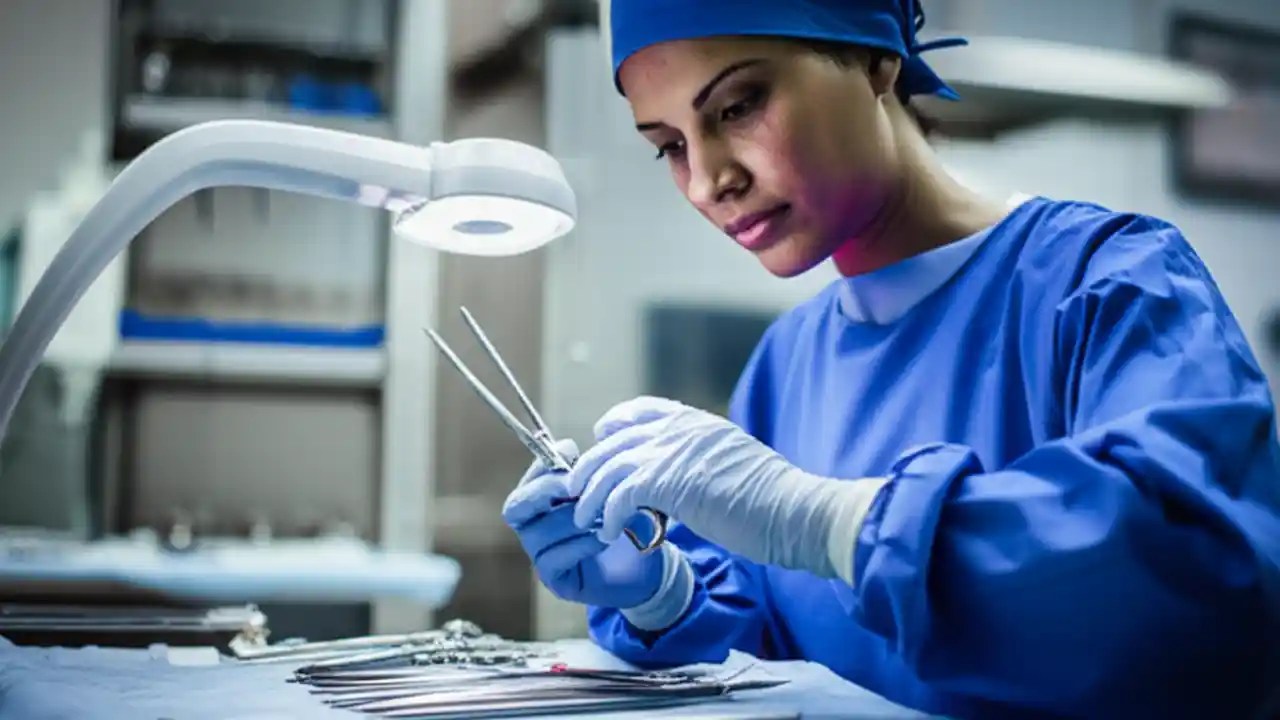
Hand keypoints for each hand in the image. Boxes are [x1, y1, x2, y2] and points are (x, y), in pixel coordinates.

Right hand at [502, 439, 665, 608]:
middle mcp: (535, 530)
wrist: (649, 566)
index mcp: (542, 506)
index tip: (570, 452)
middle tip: (576, 487)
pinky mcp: (556, 582)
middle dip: (544, 491)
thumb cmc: (624, 522)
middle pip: (515, 508)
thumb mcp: (607, 490)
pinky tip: (603, 538)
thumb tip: (566, 447)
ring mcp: (542, 558)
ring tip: (602, 514)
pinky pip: (554, 559)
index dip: (541, 467)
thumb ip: (585, 471)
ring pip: (538, 533)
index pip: (525, 484)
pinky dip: (580, 544)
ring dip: (571, 518)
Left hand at [568, 397, 886, 581]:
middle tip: (577, 486)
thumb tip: (682, 480)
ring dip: (591, 494)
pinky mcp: (669, 482)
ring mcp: (674, 452)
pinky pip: (620, 495)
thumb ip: (702, 461)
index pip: (644, 409)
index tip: (603, 436)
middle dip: (591, 464)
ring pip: (610, 466)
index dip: (617, 423)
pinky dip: (609, 515)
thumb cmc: (773, 500)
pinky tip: (610, 533)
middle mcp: (681, 429)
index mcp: (698, 421)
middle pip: (617, 438)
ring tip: (584, 517)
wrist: (794, 511)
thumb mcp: (733, 464)